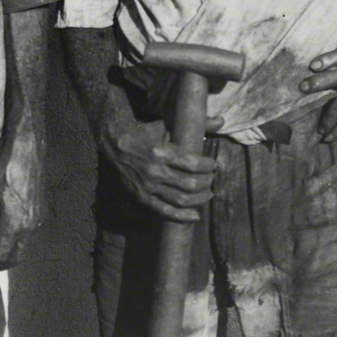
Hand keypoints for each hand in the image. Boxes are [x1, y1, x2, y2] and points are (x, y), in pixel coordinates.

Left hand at [0, 121, 43, 268]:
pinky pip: (30, 233)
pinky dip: (19, 236)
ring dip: (12, 248)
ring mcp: (38, 221)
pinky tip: (8, 225)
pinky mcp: (42, 213)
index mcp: (15, 226)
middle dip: (3, 260)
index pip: (2, 255)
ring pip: (25, 245)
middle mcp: (30, 228)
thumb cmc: (5, 172)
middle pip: (17, 257)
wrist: (28, 154)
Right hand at [101, 106, 221, 221]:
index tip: (212, 165)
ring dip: (199, 199)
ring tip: (207, 194)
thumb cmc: (143, 133)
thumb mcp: (167, 125)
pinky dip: (182, 216)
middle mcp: (155, 171)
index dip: (208, 167)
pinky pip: (165, 212)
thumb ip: (196, 124)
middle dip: (206, 183)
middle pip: (190, 184)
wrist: (114, 144)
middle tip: (211, 179)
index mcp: (162, 152)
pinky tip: (195, 216)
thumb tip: (222, 120)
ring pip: (181, 200)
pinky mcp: (142, 197)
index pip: (193, 165)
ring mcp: (148, 186)